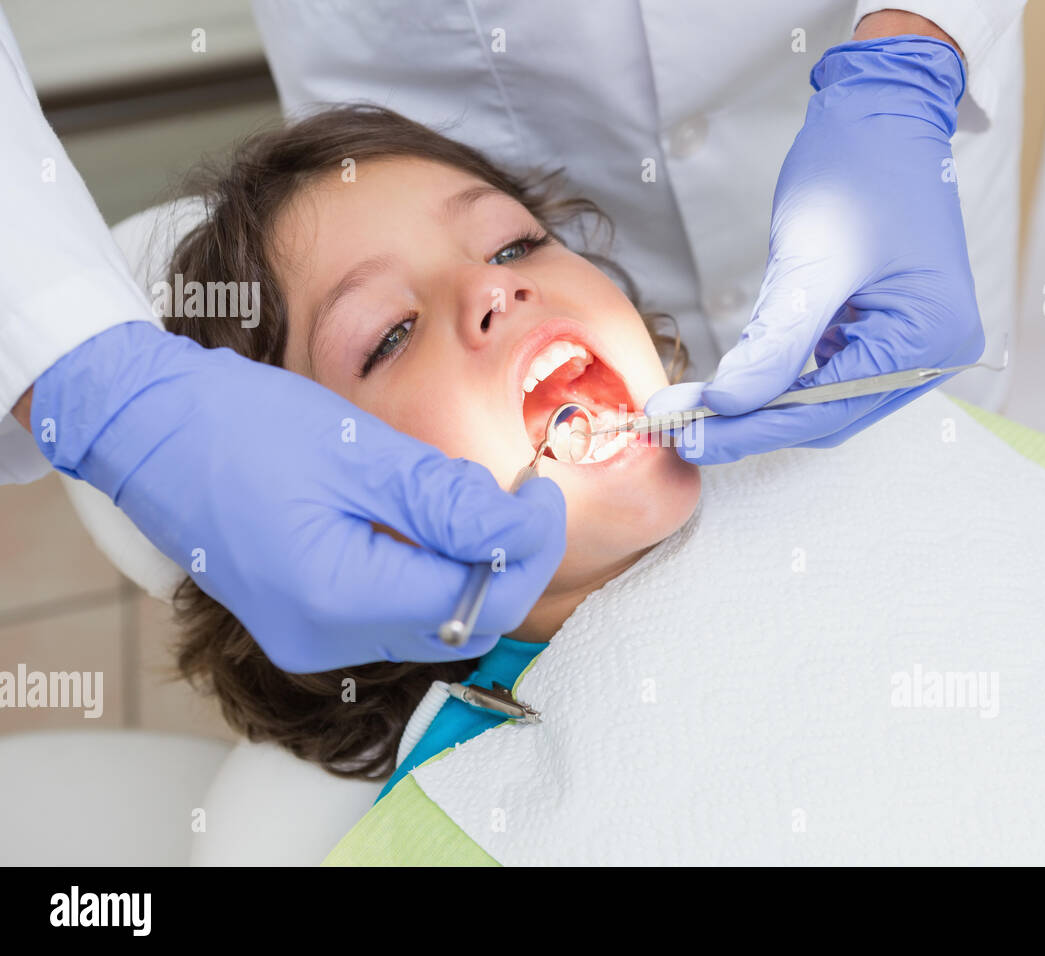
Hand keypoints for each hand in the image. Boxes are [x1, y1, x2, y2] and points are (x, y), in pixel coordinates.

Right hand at [31, 322, 565, 671]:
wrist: (146, 429)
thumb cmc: (238, 426)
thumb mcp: (358, 451)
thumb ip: (446, 500)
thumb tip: (522, 525)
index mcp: (337, 599)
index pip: (475, 599)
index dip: (527, 549)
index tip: (544, 495)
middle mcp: (323, 641)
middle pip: (461, 624)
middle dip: (508, 565)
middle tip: (526, 500)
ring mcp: (310, 639)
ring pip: (432, 622)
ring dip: (471, 570)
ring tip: (480, 503)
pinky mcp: (304, 622)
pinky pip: (393, 613)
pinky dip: (427, 573)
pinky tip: (430, 523)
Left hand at [647, 36, 984, 464]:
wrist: (882, 112)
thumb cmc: (857, 169)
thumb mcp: (811, 260)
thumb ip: (775, 341)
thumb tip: (725, 406)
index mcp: (930, 339)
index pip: (828, 409)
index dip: (753, 428)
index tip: (689, 435)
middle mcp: (934, 354)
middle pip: (829, 415)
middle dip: (754, 421)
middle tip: (683, 426)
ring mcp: (914, 343)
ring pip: (826, 399)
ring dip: (765, 402)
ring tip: (700, 404)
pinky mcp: (888, 329)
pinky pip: (830, 370)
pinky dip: (784, 375)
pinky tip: (743, 372)